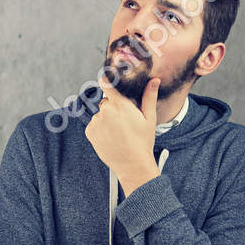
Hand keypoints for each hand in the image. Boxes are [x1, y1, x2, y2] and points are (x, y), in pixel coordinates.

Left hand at [85, 72, 160, 192]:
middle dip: (113, 107)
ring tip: (118, 132)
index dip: (106, 81)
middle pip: (106, 102)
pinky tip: (111, 137)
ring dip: (106, 119)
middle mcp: (105, 111)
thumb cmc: (143, 141)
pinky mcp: (89, 132)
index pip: (106, 84)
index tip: (107, 79)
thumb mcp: (149, 118)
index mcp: (120, 105)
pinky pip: (94, 125)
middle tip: (124, 121)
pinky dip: (100, 129)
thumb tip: (154, 79)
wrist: (133, 165)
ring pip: (100, 114)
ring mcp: (96, 121)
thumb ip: (149, 97)